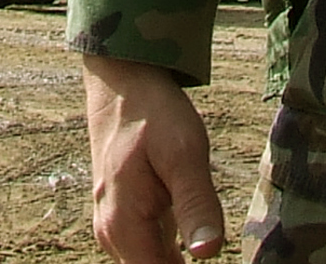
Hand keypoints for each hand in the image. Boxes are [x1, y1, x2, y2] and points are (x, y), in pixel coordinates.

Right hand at [82, 55, 226, 261]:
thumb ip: (195, 204)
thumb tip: (208, 253)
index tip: (213, 256)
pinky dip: (170, 254)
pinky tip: (195, 238)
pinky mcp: (122, 216)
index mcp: (123, 225)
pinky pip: (147, 250)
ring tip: (206, 235)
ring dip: (176, 262)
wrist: (122, 79)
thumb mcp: (184, 151)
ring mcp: (114, 226)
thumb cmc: (153, 111)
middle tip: (211, 235)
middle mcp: (112, 234)